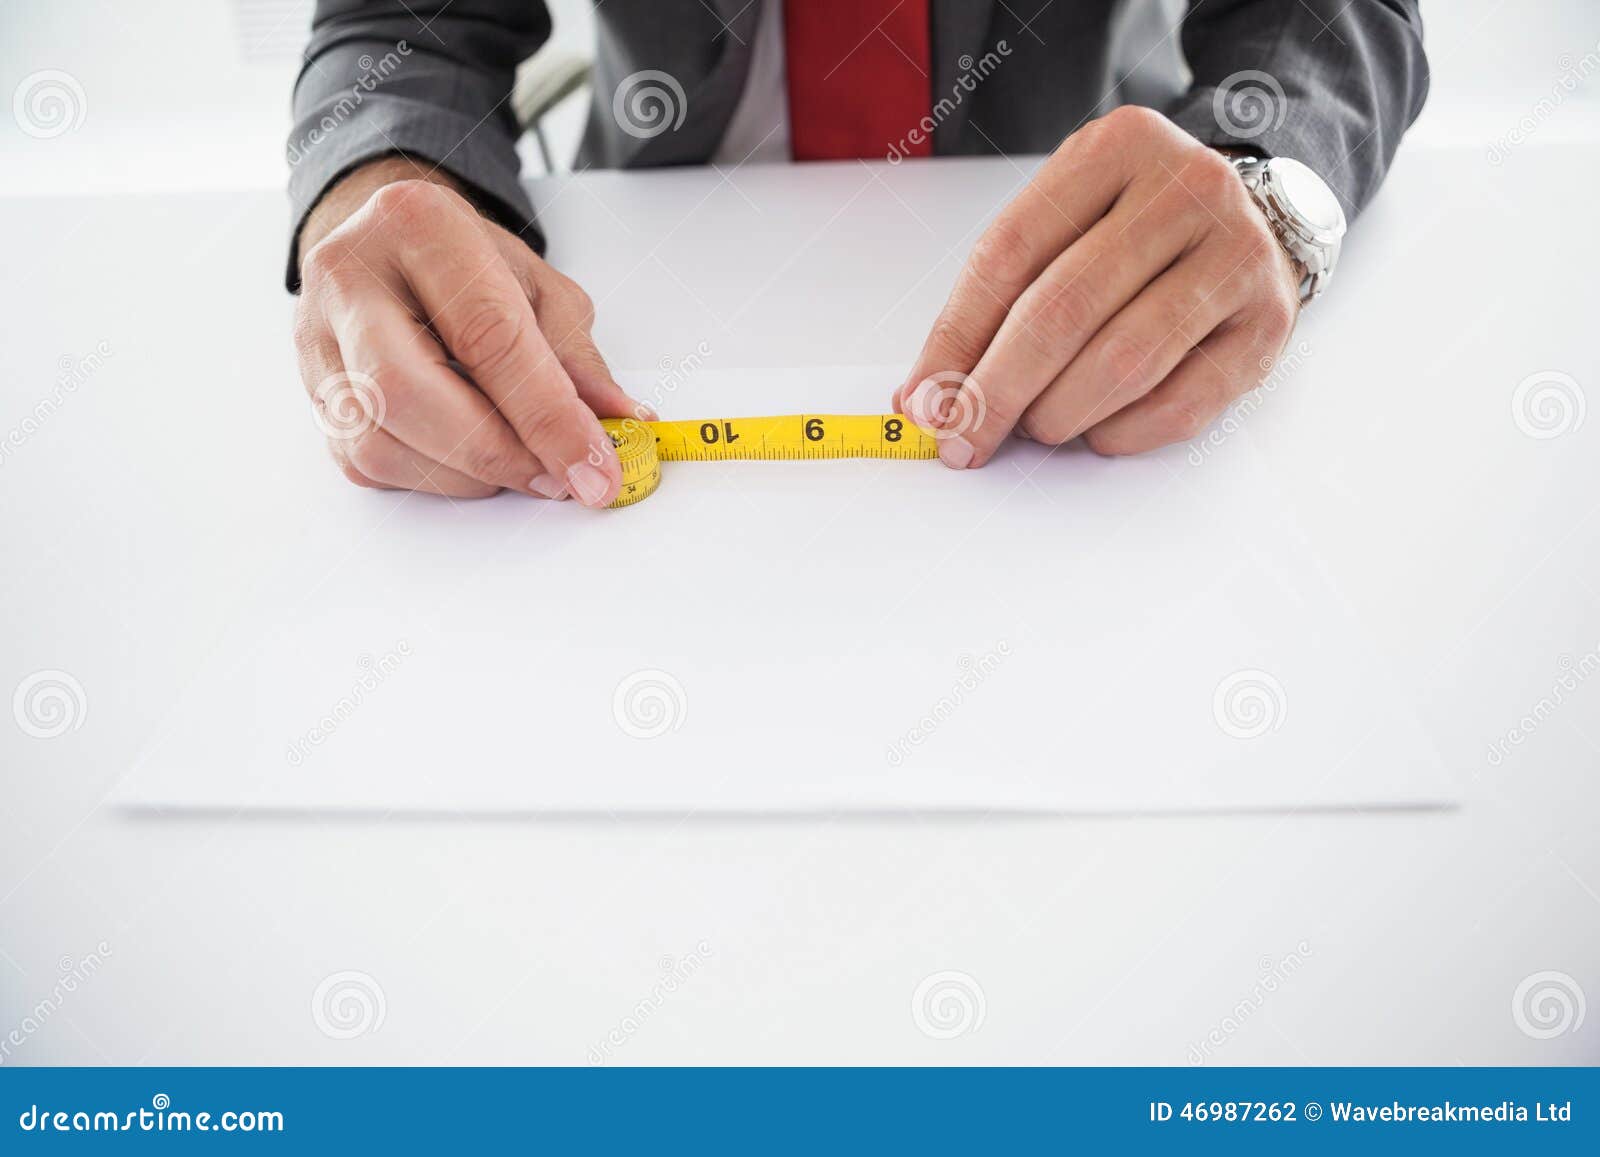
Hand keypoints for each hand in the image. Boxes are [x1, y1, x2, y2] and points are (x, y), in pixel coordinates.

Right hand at [294, 156, 649, 504]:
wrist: (384, 243)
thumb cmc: (463, 262)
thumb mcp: (536, 285)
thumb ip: (575, 357)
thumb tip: (620, 421)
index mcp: (418, 225)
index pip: (487, 335)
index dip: (548, 415)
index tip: (596, 467)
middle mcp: (349, 277)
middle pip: (408, 391)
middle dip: (496, 453)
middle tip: (556, 479)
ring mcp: (316, 337)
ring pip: (378, 441)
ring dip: (464, 475)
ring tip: (519, 466)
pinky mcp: (308, 392)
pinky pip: (364, 463)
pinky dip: (430, 478)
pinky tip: (470, 461)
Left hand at [894, 106, 1301, 464]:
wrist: (1255, 223)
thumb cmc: (1136, 231)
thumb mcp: (1065, 223)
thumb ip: (995, 297)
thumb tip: (925, 398)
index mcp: (1118, 148)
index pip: (1009, 253)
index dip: (955, 339)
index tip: (924, 402)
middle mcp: (1187, 188)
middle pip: (1062, 311)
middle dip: (996, 392)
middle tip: (963, 438)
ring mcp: (1237, 254)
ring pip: (1122, 362)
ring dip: (1058, 415)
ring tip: (1036, 426)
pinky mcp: (1268, 323)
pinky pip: (1178, 404)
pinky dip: (1120, 433)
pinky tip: (1096, 429)